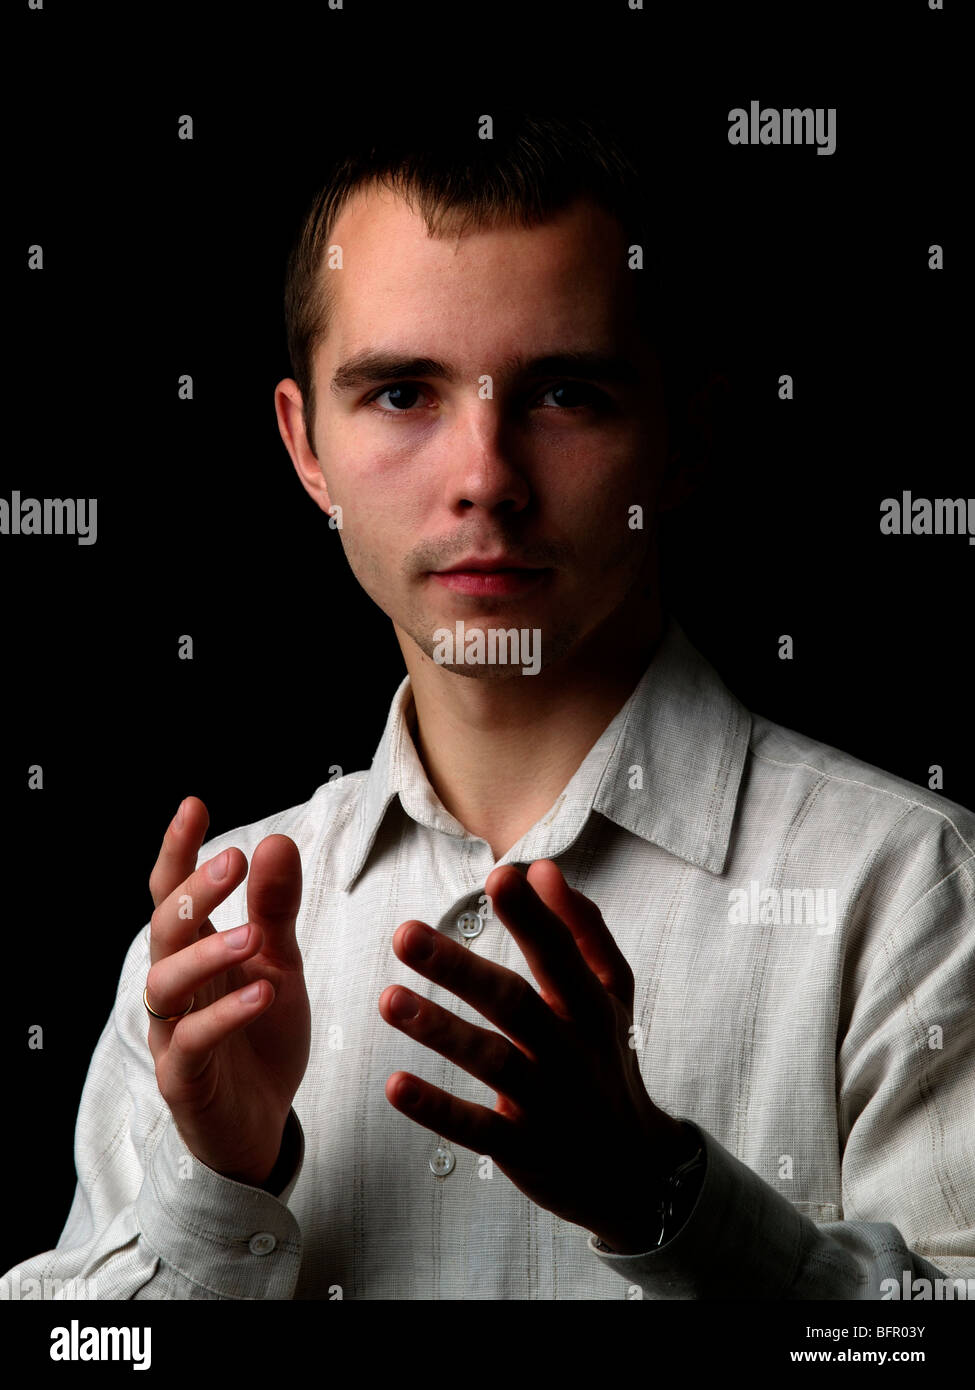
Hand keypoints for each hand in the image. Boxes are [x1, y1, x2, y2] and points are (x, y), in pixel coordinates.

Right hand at [145, 797, 310, 1186]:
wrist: (262, 1124)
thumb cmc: (260, 1036)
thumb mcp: (279, 963)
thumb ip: (275, 909)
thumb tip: (277, 840)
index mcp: (195, 952)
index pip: (172, 894)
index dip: (177, 851)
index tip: (193, 805)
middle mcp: (175, 988)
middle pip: (164, 930)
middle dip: (193, 891)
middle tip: (233, 859)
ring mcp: (173, 1033)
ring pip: (165, 985)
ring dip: (206, 953)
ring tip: (251, 936)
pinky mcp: (185, 1080)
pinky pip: (192, 1044)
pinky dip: (225, 1017)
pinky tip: (261, 993)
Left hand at [379, 859, 687, 1252]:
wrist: (633, 1167)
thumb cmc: (607, 1057)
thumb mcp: (612, 992)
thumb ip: (582, 928)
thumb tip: (542, 868)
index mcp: (590, 1005)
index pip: (560, 953)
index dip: (533, 917)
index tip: (500, 877)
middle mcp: (569, 1049)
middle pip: (514, 1003)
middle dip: (459, 969)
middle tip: (404, 934)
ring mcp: (545, 1101)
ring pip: (490, 1061)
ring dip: (439, 1030)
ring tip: (389, 999)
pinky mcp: (521, 1147)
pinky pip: (475, 1128)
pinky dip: (437, 1108)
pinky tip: (395, 1085)